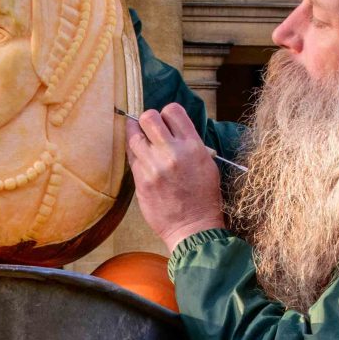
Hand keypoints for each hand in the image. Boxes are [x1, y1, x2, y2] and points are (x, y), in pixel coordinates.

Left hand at [125, 104, 227, 251]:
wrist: (193, 228)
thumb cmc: (204, 199)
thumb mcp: (207, 165)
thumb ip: (190, 145)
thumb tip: (173, 131)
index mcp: (193, 146)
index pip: (172, 111)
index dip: (167, 114)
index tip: (165, 122)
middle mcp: (172, 152)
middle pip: (148, 118)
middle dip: (147, 120)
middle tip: (148, 128)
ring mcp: (154, 166)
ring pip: (134, 136)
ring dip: (136, 135)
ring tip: (140, 140)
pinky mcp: (141, 180)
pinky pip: (131, 157)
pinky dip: (135, 155)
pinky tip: (141, 158)